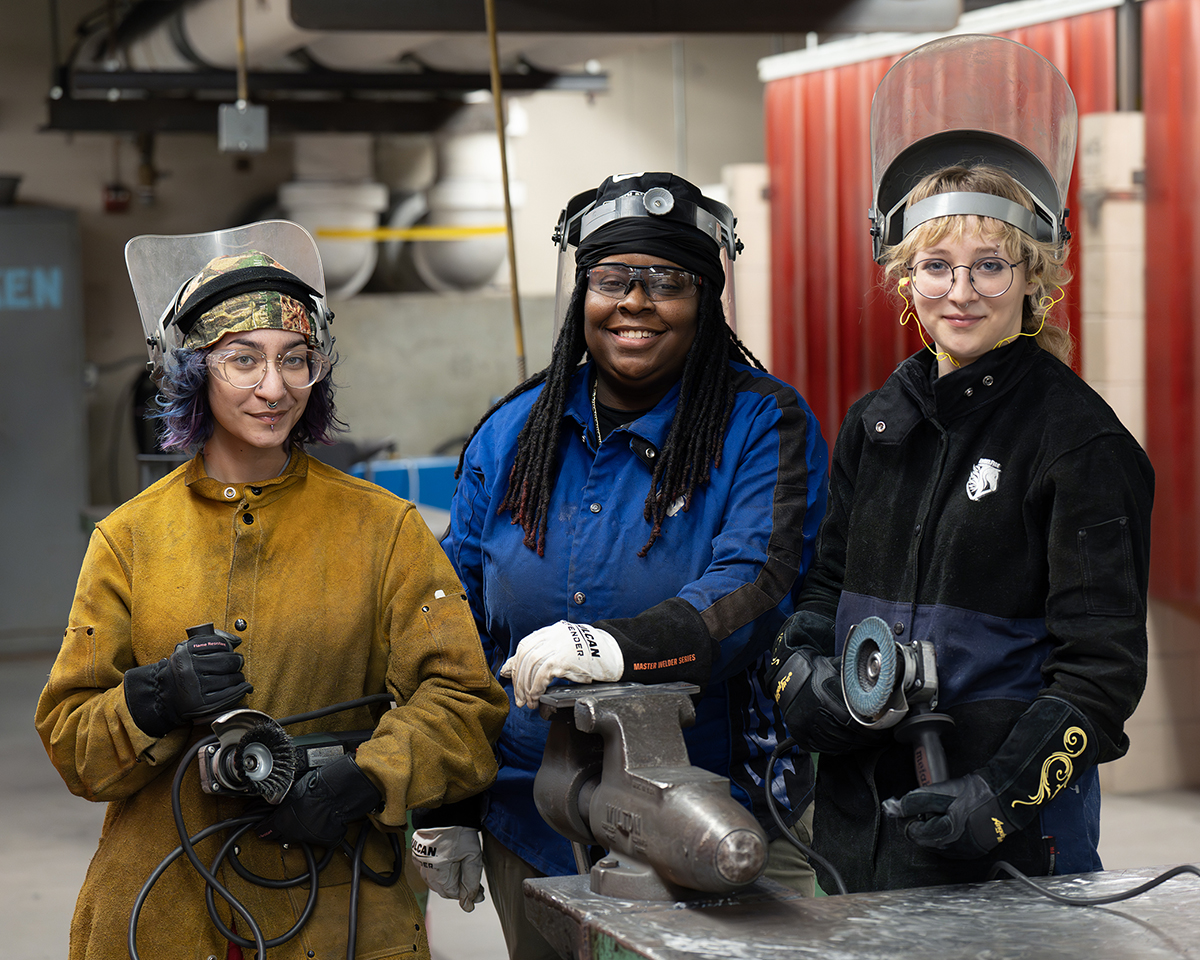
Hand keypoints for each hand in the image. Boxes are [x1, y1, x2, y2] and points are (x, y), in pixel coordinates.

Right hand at [124, 623, 252, 736]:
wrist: (165, 696)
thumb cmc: (182, 670)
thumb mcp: (189, 650)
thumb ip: (212, 639)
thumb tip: (237, 640)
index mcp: (185, 653)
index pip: (219, 644)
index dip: (229, 647)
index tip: (231, 651)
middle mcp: (188, 669)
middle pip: (227, 662)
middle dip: (237, 662)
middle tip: (238, 663)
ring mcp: (195, 688)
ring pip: (230, 679)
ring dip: (239, 677)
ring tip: (238, 676)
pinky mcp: (201, 704)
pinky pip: (229, 695)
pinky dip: (241, 690)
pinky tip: (244, 687)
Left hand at [256, 754, 382, 846]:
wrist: (340, 791)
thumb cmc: (318, 786)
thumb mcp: (293, 790)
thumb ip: (283, 802)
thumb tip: (276, 802)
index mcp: (282, 821)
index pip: (264, 831)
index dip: (262, 828)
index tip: (261, 827)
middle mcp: (294, 833)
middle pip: (281, 837)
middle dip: (280, 830)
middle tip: (284, 821)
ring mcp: (310, 838)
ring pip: (300, 838)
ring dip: (300, 830)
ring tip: (306, 817)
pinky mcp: (326, 840)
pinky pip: (319, 838)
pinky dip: (319, 831)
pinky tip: (321, 821)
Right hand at [411, 826, 485, 911]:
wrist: (444, 811)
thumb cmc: (459, 832)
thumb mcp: (472, 857)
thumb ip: (471, 881)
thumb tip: (470, 902)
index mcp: (439, 875)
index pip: (454, 895)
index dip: (468, 895)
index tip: (479, 894)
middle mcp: (426, 873)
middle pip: (444, 890)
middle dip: (460, 888)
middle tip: (475, 886)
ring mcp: (420, 864)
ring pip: (436, 882)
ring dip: (449, 881)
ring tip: (464, 874)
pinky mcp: (417, 855)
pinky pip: (428, 872)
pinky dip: (439, 872)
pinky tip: (450, 866)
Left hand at [500, 621, 622, 706]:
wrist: (615, 652)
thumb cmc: (592, 655)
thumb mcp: (565, 651)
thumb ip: (544, 654)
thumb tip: (516, 667)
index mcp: (553, 632)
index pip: (525, 646)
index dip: (515, 664)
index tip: (509, 677)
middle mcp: (553, 636)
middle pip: (525, 657)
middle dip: (519, 680)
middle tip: (520, 697)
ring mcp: (559, 645)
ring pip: (530, 666)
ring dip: (526, 687)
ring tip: (529, 702)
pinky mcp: (565, 658)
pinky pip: (542, 675)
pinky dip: (536, 688)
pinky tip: (537, 698)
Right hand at [771, 647, 887, 753]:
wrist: (788, 676)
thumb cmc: (817, 672)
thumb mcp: (836, 669)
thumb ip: (855, 679)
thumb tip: (880, 679)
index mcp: (824, 700)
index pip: (853, 724)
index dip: (869, 733)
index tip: (881, 735)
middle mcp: (813, 715)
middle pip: (845, 737)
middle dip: (864, 742)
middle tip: (877, 742)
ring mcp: (804, 726)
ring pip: (834, 744)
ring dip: (852, 747)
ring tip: (864, 744)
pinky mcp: (799, 733)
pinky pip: (821, 747)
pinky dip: (836, 749)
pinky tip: (846, 746)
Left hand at [882, 772, 1007, 858]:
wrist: (1005, 798)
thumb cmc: (975, 794)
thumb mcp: (938, 793)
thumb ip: (914, 802)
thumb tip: (893, 808)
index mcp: (943, 836)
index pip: (913, 833)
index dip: (912, 817)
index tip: (919, 806)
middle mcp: (954, 849)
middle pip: (925, 840)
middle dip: (925, 823)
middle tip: (935, 807)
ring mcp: (965, 851)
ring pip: (938, 844)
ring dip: (936, 829)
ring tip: (947, 812)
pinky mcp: (975, 850)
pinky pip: (953, 846)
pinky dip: (949, 834)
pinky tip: (956, 820)